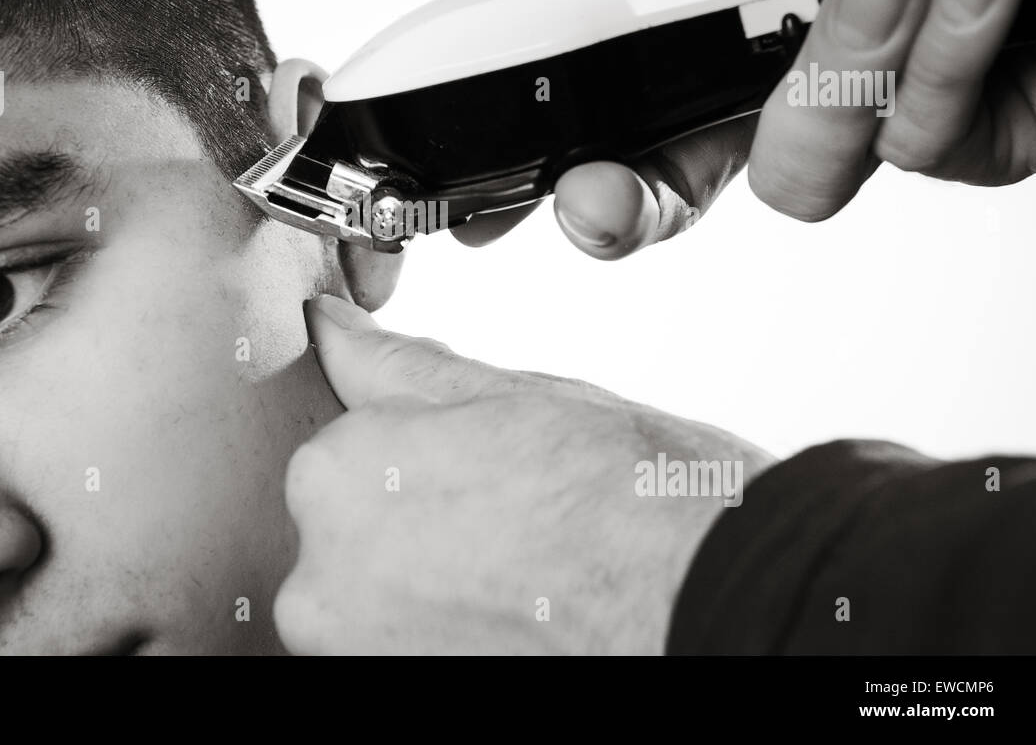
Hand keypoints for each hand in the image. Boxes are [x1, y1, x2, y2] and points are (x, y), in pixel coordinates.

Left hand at [272, 294, 775, 653]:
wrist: (718, 610)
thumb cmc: (637, 506)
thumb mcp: (512, 398)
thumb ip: (397, 368)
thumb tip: (332, 327)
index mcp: (334, 476)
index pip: (346, 453)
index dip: (424, 458)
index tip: (483, 476)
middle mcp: (317, 581)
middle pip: (355, 535)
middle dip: (421, 526)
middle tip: (516, 531)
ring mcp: (353, 658)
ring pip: (378, 603)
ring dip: (435, 590)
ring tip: (525, 582)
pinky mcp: (391, 707)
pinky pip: (404, 653)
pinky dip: (447, 640)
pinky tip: (513, 625)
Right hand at [458, 0, 1035, 256]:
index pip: (611, 93)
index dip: (549, 154)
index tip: (494, 198)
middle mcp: (780, 61)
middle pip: (674, 185)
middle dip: (626, 205)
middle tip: (598, 196)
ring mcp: (869, 106)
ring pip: (800, 180)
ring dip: (831, 80)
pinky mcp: (965, 132)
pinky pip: (921, 151)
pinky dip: (946, 60)